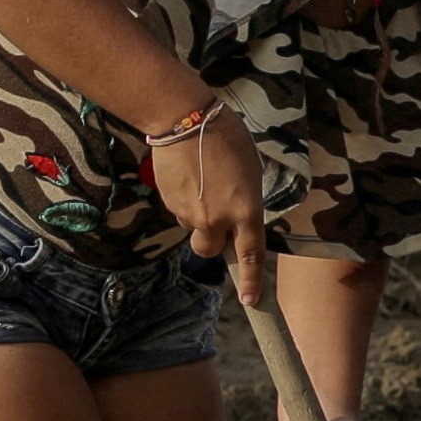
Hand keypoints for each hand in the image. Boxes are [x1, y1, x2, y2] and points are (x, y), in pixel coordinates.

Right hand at [155, 110, 267, 300]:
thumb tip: (238, 217)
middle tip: (215, 218)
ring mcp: (190, 213)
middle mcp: (217, 218)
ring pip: (194, 229)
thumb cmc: (227, 137)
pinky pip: (180, 212)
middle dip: (213, 242)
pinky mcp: (169, 203)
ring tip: (202, 182)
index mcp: (245, 210)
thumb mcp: (251, 169)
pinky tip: (189, 176)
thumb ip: (247, 200)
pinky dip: (185, 202)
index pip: (251, 255)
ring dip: (198, 217)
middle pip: (210, 250)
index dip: (251, 280)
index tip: (251, 301)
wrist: (184, 119)